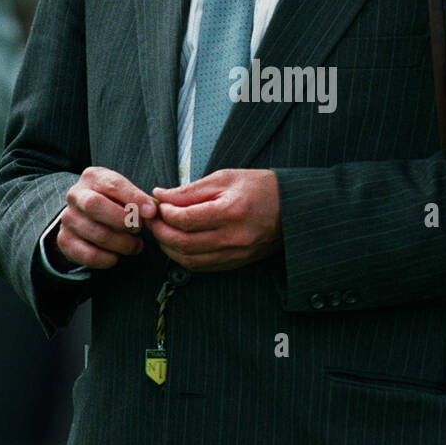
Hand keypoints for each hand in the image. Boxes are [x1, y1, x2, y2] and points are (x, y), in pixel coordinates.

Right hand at [49, 166, 157, 270]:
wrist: (83, 217)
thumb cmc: (111, 202)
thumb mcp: (123, 192)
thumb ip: (138, 199)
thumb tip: (152, 211)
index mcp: (92, 178)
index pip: (113, 185)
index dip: (134, 199)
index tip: (151, 212)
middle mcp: (76, 195)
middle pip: (94, 206)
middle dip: (122, 220)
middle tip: (138, 228)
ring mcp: (68, 218)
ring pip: (96, 233)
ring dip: (122, 243)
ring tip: (135, 245)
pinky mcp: (65, 240)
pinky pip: (88, 254)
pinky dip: (107, 259)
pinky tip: (116, 256)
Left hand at [147, 168, 281, 271]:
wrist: (293, 208)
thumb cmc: (261, 188)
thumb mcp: (225, 178)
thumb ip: (191, 190)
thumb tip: (161, 195)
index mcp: (231, 211)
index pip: (185, 219)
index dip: (165, 213)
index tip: (158, 204)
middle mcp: (233, 237)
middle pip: (183, 243)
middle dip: (161, 232)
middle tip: (153, 219)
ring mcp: (235, 254)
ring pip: (189, 259)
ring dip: (169, 247)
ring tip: (162, 231)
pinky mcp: (236, 263)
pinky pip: (201, 266)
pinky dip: (184, 257)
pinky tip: (178, 244)